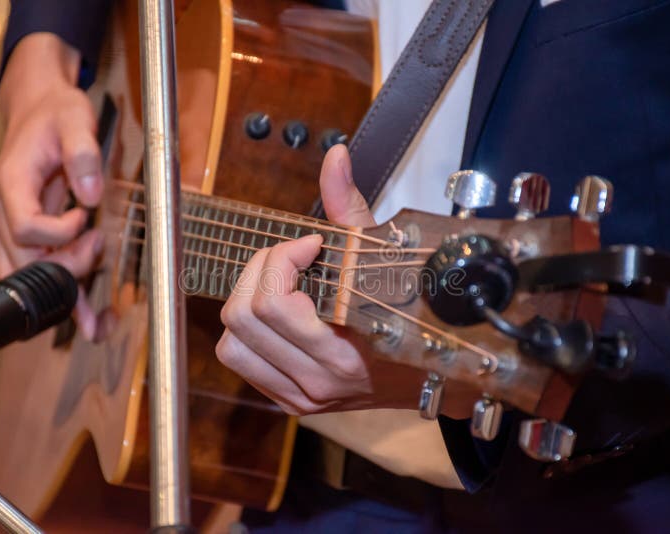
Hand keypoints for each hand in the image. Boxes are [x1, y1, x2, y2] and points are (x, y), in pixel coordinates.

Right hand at [0, 33, 103, 338]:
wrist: (42, 108)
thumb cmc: (55, 114)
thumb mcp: (74, 120)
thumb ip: (83, 154)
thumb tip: (90, 194)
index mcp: (12, 185)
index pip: (26, 228)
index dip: (60, 233)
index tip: (85, 217)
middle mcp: (8, 211)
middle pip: (28, 260)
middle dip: (67, 266)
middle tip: (98, 247)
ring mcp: (18, 225)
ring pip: (32, 275)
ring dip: (66, 296)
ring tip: (98, 321)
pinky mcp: (34, 233)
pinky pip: (44, 269)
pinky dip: (66, 294)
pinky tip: (87, 319)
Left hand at [217, 145, 475, 417]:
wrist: (437, 374)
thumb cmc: (412, 312)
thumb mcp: (382, 257)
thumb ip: (350, 206)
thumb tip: (335, 156)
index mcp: (345, 350)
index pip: (272, 303)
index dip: (282, 258)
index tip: (310, 245)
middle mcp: (319, 379)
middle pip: (243, 316)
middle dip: (259, 272)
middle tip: (288, 259)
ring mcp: (302, 395)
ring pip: (232, 342)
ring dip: (247, 303)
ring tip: (279, 286)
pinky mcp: (291, 401)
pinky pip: (240, 360)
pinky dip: (247, 331)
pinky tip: (277, 314)